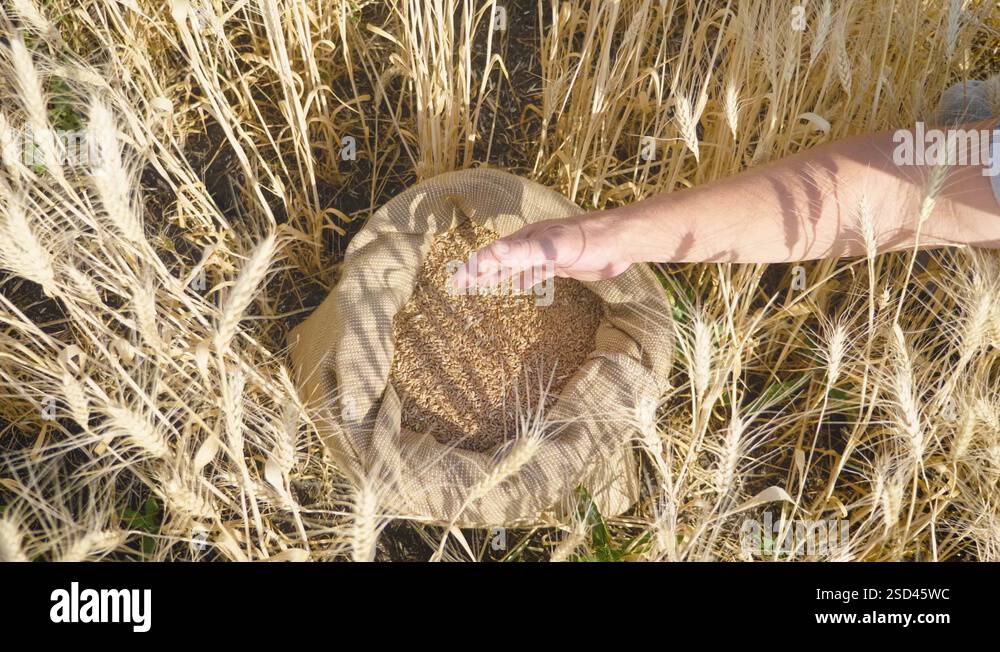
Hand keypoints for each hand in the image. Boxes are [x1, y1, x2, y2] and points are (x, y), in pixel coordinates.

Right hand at [450, 211, 631, 289]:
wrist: (621, 241)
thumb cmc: (589, 241)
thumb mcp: (555, 246)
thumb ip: (525, 251)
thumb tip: (493, 252)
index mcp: (527, 240)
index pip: (493, 255)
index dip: (474, 268)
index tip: (455, 281)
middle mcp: (532, 245)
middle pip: (499, 260)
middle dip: (478, 272)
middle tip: (458, 285)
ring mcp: (546, 254)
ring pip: (515, 267)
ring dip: (497, 276)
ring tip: (480, 285)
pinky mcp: (561, 264)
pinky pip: (535, 273)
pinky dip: (523, 280)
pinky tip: (518, 286)